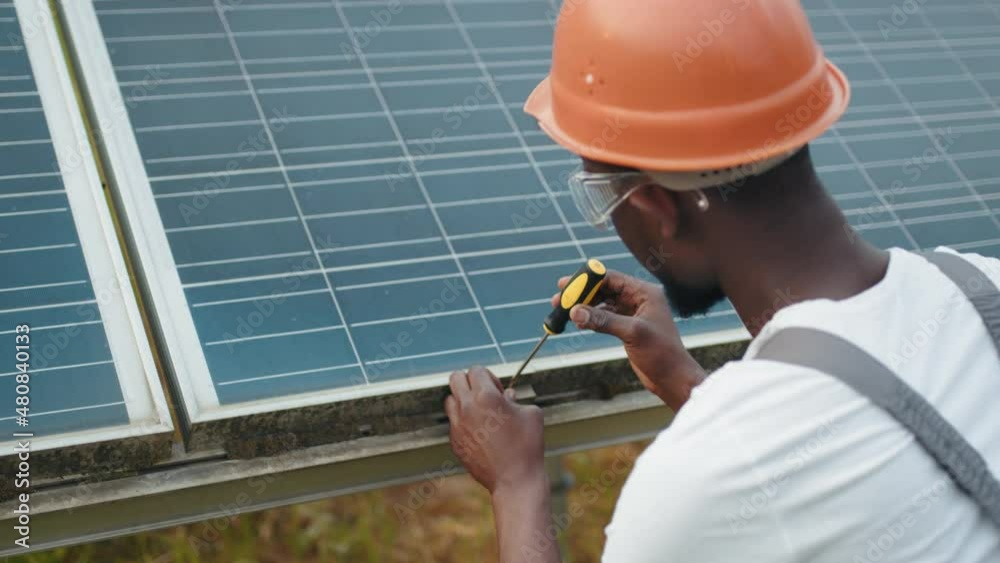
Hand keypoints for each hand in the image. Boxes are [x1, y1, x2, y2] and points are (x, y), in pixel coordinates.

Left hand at [445, 366, 544, 494]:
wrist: (515, 480)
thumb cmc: (528, 446)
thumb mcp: (532, 413)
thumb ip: (516, 398)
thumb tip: (507, 395)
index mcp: (486, 396)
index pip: (476, 370)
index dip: (489, 376)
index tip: (498, 390)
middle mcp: (467, 408)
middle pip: (456, 378)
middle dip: (470, 382)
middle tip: (485, 395)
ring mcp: (457, 426)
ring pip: (450, 400)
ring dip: (463, 400)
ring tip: (481, 413)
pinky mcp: (454, 441)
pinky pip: (453, 422)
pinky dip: (464, 422)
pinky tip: (481, 433)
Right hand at [553, 270, 705, 410]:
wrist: (672, 378)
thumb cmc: (662, 354)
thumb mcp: (632, 333)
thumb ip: (604, 321)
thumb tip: (575, 312)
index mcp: (645, 293)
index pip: (612, 278)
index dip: (588, 280)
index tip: (567, 285)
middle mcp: (639, 299)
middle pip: (604, 289)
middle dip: (582, 293)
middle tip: (560, 297)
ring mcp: (633, 313)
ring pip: (603, 304)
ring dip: (584, 306)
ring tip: (563, 311)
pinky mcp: (627, 328)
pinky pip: (605, 317)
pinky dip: (590, 319)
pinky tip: (578, 323)